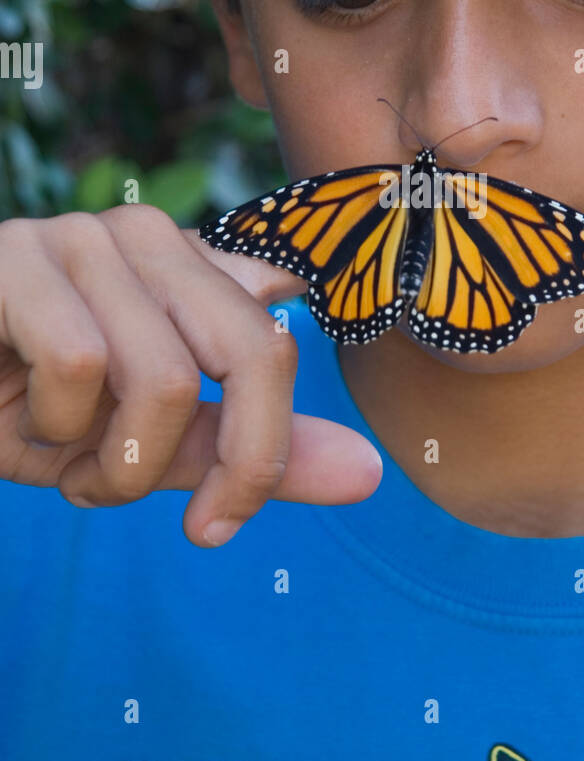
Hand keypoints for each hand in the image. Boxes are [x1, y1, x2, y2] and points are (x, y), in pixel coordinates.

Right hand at [0, 205, 381, 546]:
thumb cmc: (22, 413)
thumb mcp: (142, 448)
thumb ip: (244, 453)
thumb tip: (370, 474)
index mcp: (192, 273)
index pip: (282, 349)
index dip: (263, 452)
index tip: (214, 520)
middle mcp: (152, 238)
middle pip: (257, 352)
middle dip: (228, 463)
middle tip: (184, 524)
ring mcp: (83, 236)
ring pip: (165, 376)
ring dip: (113, 467)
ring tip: (68, 468)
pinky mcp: (15, 255)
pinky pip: (82, 365)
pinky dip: (54, 431)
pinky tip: (16, 422)